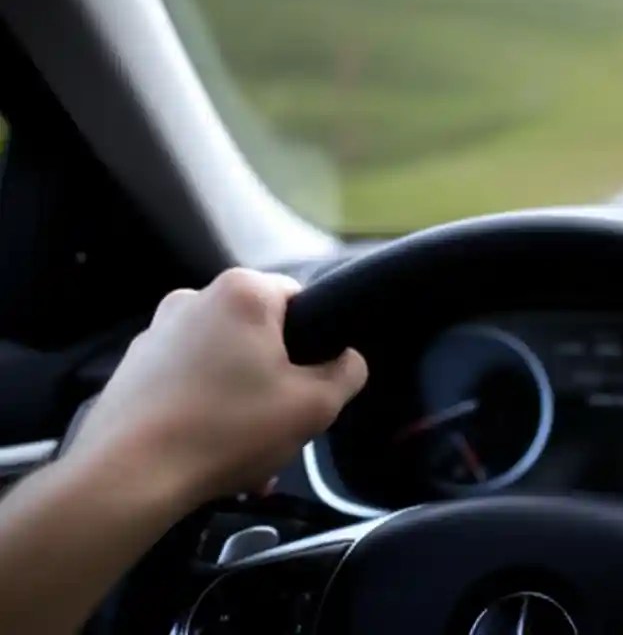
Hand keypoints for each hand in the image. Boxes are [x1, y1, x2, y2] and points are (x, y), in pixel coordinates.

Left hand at [63, 268, 367, 509]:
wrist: (129, 477)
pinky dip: (205, 413)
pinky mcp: (130, 369)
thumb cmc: (230, 429)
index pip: (302, 300)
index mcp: (242, 292)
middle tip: (283, 430)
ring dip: (242, 405)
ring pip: (223, 365)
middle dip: (276, 383)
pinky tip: (209, 457)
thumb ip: (347, 372)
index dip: (317, 345)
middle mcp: (194, 298)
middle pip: (260, 336)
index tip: (314, 387)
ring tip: (246, 460)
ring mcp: (155, 333)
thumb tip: (345, 360)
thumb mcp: (315, 406)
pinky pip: (187, 385)